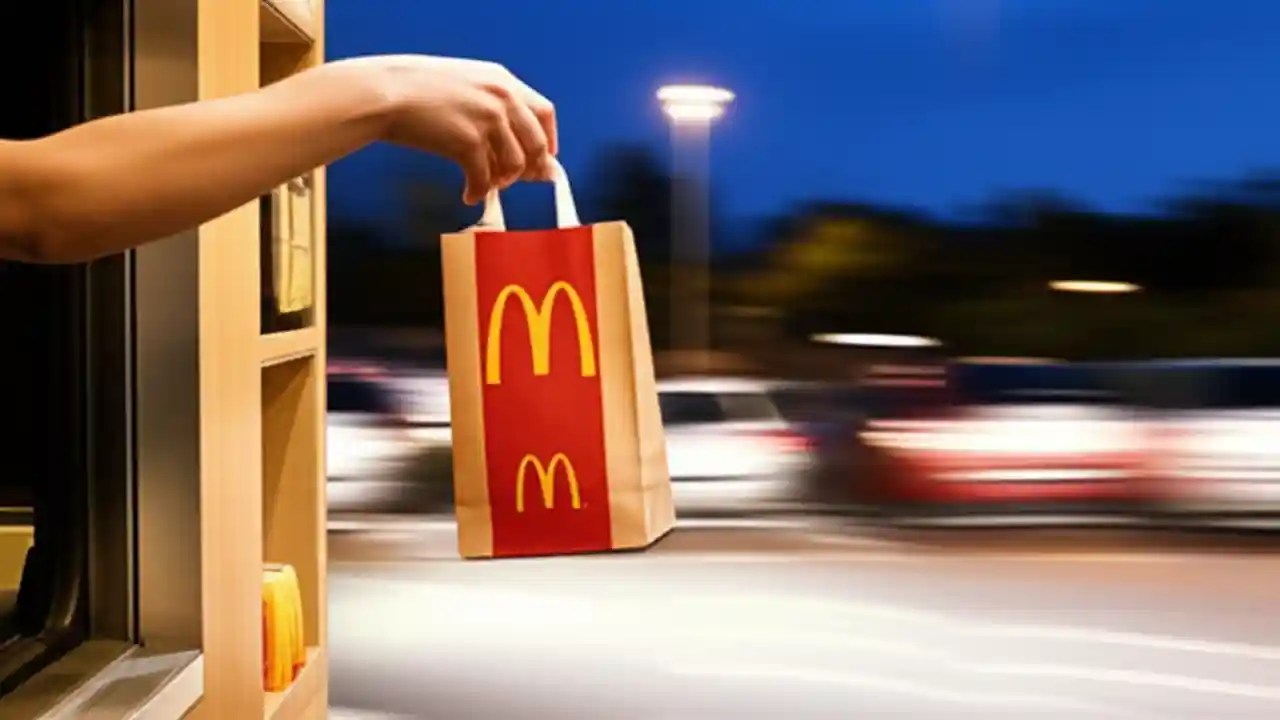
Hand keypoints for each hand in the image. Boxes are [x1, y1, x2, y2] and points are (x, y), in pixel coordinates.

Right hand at [339, 55, 556, 204]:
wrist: (385, 93)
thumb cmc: (417, 89)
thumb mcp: (466, 83)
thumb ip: (493, 105)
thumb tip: (512, 142)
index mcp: (503, 81)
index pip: (544, 113)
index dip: (548, 141)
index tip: (543, 158)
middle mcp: (502, 97)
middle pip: (536, 144)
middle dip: (531, 169)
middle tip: (519, 183)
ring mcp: (487, 119)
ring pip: (514, 165)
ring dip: (502, 182)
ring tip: (486, 186)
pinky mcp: (468, 142)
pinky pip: (484, 178)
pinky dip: (478, 191)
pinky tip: (468, 193)